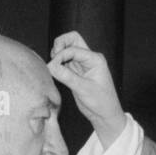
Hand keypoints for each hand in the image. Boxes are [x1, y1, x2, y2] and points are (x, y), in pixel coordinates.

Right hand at [48, 31, 125, 147]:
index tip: (52, 67)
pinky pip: (64, 62)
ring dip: (58, 54)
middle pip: (72, 40)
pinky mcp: (75, 72)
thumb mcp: (83, 89)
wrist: (105, 115)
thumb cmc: (101, 102)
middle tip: (53, 57)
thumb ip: (67, 76)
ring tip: (53, 67)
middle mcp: (88, 58)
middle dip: (60, 44)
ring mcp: (81, 64)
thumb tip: (50, 66)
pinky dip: (57, 64)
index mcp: (94, 59)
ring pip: (67, 49)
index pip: (73, 48)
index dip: (60, 55)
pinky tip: (54, 72)